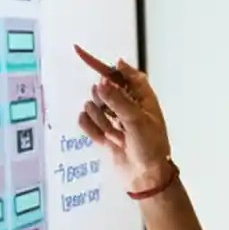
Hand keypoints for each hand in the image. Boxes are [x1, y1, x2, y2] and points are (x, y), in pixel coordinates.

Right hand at [74, 45, 174, 192]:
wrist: (145, 177)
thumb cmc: (150, 146)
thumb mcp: (137, 120)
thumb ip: (118, 100)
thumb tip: (101, 81)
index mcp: (141, 95)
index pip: (118, 72)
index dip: (100, 63)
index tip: (78, 52)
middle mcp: (126, 104)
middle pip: (102, 88)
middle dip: (103, 101)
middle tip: (115, 118)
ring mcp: (113, 118)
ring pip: (92, 106)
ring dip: (100, 120)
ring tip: (116, 135)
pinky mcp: (102, 132)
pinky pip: (85, 121)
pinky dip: (91, 129)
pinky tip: (104, 139)